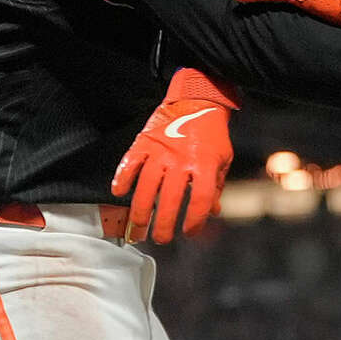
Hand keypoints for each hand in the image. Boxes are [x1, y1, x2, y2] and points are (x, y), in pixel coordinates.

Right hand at [111, 68, 240, 243]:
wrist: (197, 101)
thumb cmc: (211, 133)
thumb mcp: (222, 159)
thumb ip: (215, 186)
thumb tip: (212, 212)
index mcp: (204, 164)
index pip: (200, 199)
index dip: (195, 220)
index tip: (189, 232)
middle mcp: (181, 160)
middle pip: (170, 199)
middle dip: (163, 223)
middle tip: (161, 238)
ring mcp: (160, 151)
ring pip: (147, 186)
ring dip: (141, 210)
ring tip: (138, 228)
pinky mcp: (144, 142)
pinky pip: (130, 163)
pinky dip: (122, 179)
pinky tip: (118, 194)